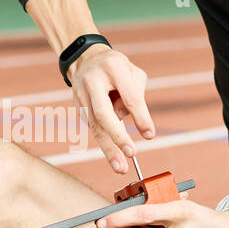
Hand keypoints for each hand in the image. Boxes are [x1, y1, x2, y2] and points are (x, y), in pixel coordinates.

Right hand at [67, 45, 154, 174]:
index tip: (150, 135)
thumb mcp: (133, 72)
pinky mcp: (78, 107)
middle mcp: (93, 81)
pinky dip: (104, 143)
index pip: (130, 97)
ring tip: (120, 168)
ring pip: (94, 126)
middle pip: (104, 114)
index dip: (141, 117)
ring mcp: (81, 95)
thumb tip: (127, 120)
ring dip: (108, 149)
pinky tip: (113, 157)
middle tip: (132, 153)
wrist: (85, 59)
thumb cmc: (116, 68)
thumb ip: (135, 94)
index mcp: (112, 67)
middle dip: (118, 137)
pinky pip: (93, 128)